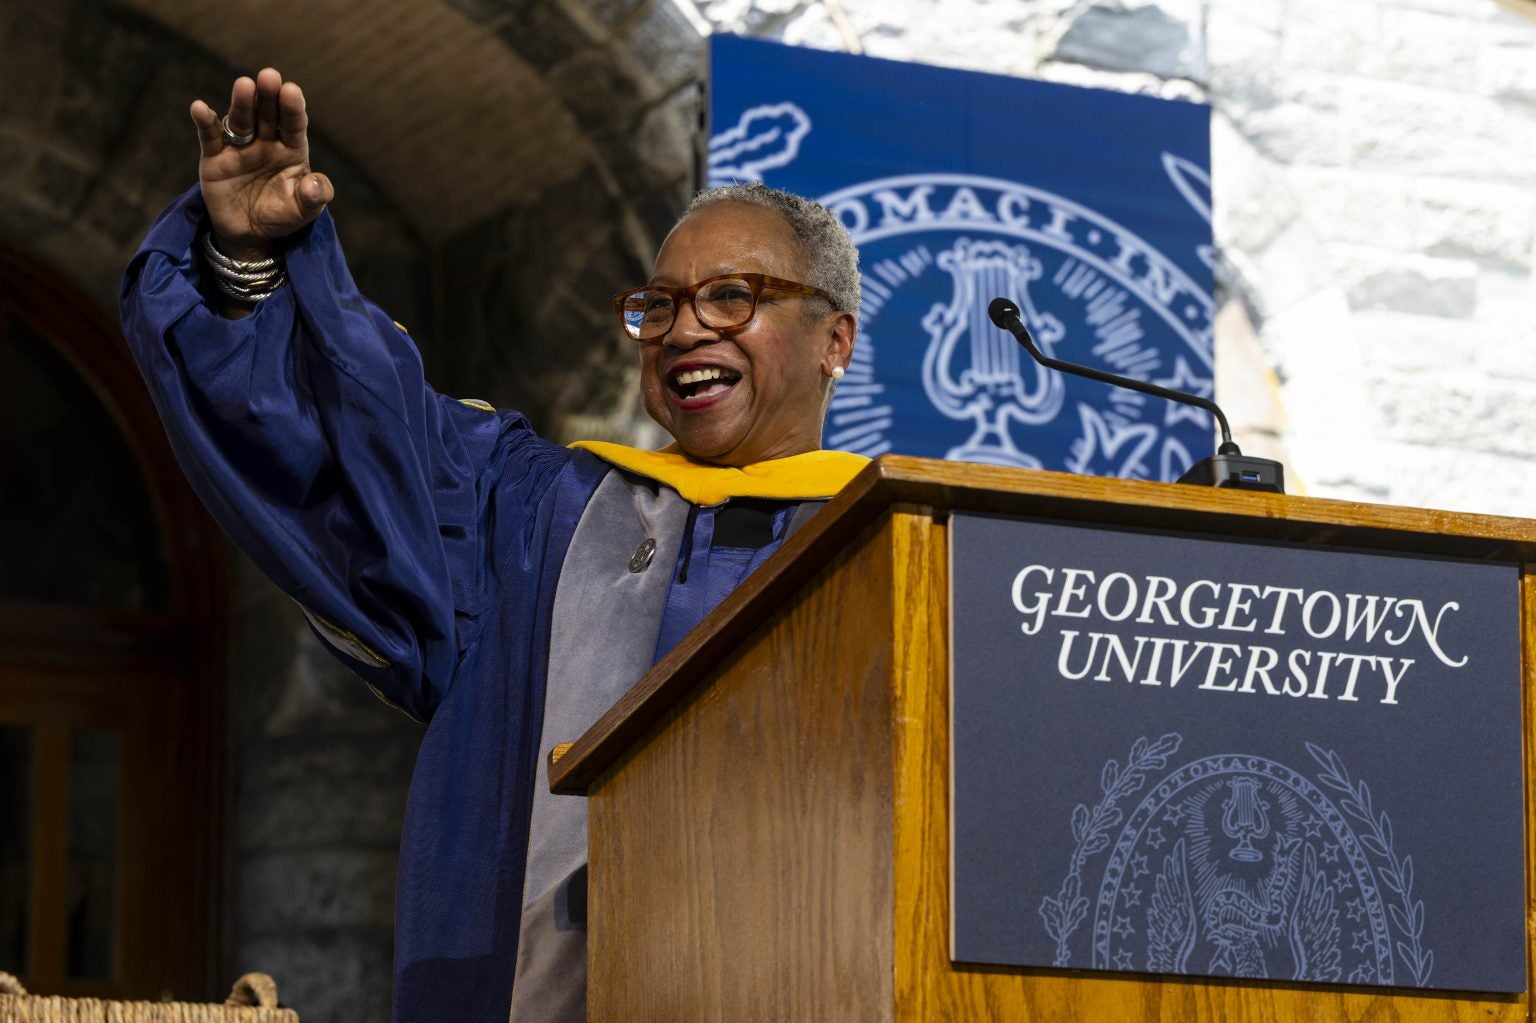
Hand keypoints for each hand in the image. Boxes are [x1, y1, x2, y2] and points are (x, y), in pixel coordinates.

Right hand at [191, 68, 333, 260]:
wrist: (250, 234)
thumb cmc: (282, 216)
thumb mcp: (304, 211)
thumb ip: (314, 197)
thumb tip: (315, 182)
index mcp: (291, 150)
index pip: (294, 124)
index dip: (293, 108)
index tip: (292, 91)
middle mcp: (266, 142)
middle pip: (267, 114)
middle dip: (268, 96)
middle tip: (269, 76)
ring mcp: (240, 147)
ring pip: (241, 120)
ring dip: (242, 103)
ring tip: (244, 85)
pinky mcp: (215, 158)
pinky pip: (210, 136)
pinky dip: (205, 122)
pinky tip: (200, 108)